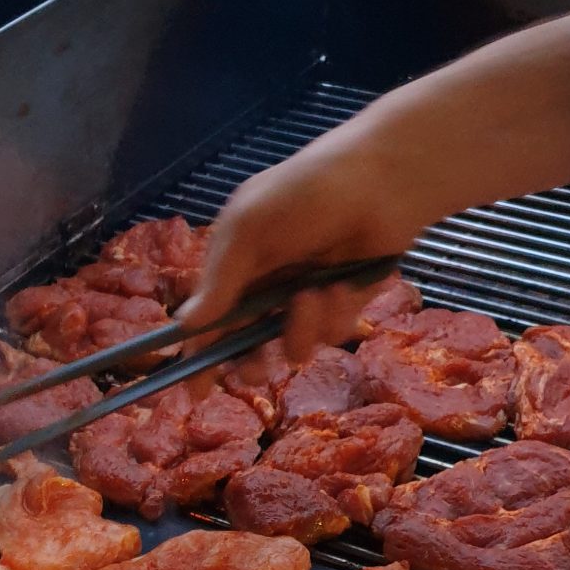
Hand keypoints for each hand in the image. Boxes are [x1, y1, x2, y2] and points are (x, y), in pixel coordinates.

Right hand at [179, 112, 434, 360]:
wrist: (384, 180)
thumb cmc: (307, 192)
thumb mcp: (250, 228)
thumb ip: (219, 280)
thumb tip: (184, 325)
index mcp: (237, 265)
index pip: (210, 320)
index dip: (200, 355)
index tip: (196, 389)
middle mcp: (268, 286)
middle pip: (248, 346)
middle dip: (253, 359)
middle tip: (258, 364)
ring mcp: (305, 299)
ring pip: (291, 347)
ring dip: (301, 328)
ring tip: (315, 294)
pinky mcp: (343, 306)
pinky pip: (328, 334)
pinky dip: (334, 315)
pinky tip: (343, 285)